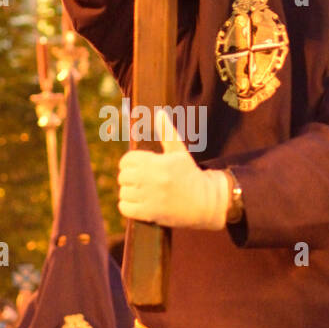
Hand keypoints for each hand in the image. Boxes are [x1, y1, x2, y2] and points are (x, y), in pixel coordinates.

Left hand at [118, 110, 228, 230]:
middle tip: (140, 181)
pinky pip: (125, 208)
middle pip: (123, 177)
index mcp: (158, 163)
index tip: (138, 168)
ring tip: (140, 192)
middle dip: (129, 178)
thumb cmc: (190, 175)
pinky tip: (138, 204)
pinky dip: (128, 206)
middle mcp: (153, 180)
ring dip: (129, 193)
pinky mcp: (150, 214)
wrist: (205, 202)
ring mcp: (151, 198)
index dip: (130, 163)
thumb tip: (159, 114)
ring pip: (123, 193)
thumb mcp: (179, 152)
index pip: (127, 160)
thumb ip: (167, 132)